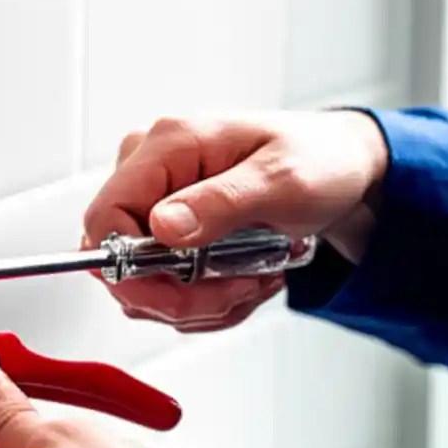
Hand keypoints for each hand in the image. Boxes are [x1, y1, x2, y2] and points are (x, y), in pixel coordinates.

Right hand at [83, 112, 387, 331]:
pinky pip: (164, 287)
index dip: (129, 269)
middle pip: (118, 262)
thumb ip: (221, 203)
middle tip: (238, 291)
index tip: (181, 290)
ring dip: (199, 301)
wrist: (341, 170)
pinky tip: (242, 280)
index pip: (106, 217)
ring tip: (252, 280)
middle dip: (177, 296)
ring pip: (142, 284)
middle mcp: (152, 171)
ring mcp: (157, 203)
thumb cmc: (319, 160)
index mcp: (170, 145)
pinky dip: (205, 300)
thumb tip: (161, 227)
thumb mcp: (283, 180)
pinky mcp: (168, 231)